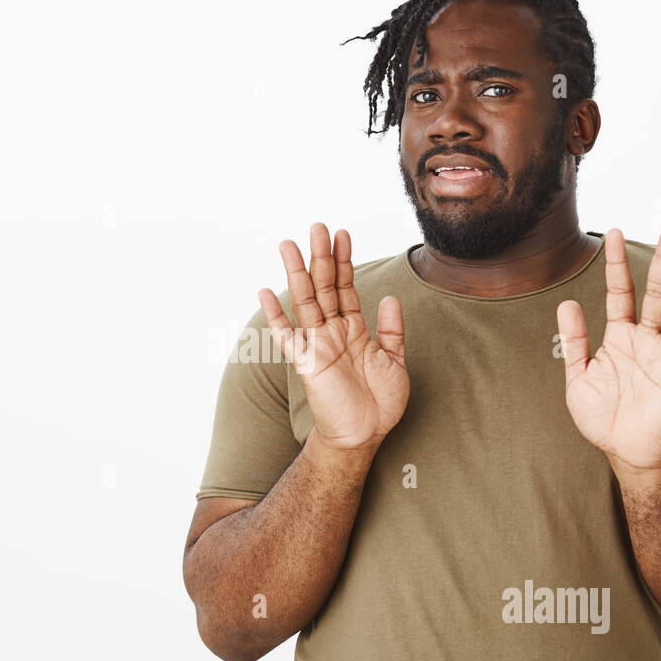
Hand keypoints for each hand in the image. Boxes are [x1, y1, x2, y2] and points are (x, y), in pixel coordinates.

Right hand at [258, 223, 408, 453]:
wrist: (365, 434)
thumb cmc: (380, 402)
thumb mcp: (395, 360)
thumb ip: (392, 329)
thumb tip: (390, 297)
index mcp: (353, 329)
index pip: (345, 286)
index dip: (343, 260)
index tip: (341, 234)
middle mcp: (332, 331)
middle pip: (323, 286)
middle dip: (321, 256)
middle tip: (317, 226)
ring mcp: (317, 345)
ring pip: (305, 302)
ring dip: (297, 273)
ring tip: (289, 245)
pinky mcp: (305, 363)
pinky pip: (286, 336)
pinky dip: (276, 316)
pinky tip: (265, 292)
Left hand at [555, 223, 660, 472]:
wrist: (624, 450)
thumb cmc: (602, 415)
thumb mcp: (578, 377)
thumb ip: (574, 341)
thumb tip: (566, 303)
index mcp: (620, 337)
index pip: (620, 291)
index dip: (617, 264)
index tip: (615, 232)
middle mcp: (647, 340)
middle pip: (658, 292)